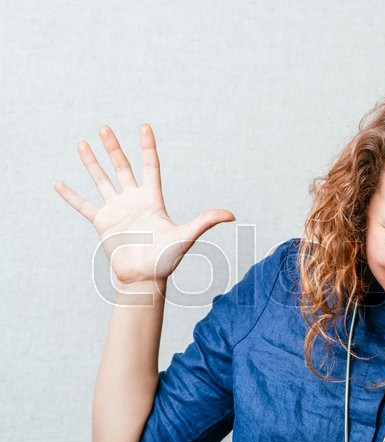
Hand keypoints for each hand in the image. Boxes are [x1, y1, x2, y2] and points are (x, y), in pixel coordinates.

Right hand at [54, 124, 234, 286]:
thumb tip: (232, 215)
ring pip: (101, 181)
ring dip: (92, 163)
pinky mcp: (102, 223)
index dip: (147, 147)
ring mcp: (116, 211)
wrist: (145, 279)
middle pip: (122, 168)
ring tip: (82, 143)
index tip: (144, 126)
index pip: (150, 166)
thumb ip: (206, 222)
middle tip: (105, 127)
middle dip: (114, 148)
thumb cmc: (167, 260)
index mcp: (153, 200)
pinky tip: (58, 183)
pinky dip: (70, 196)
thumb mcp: (187, 236)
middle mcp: (133, 201)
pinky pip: (83, 206)